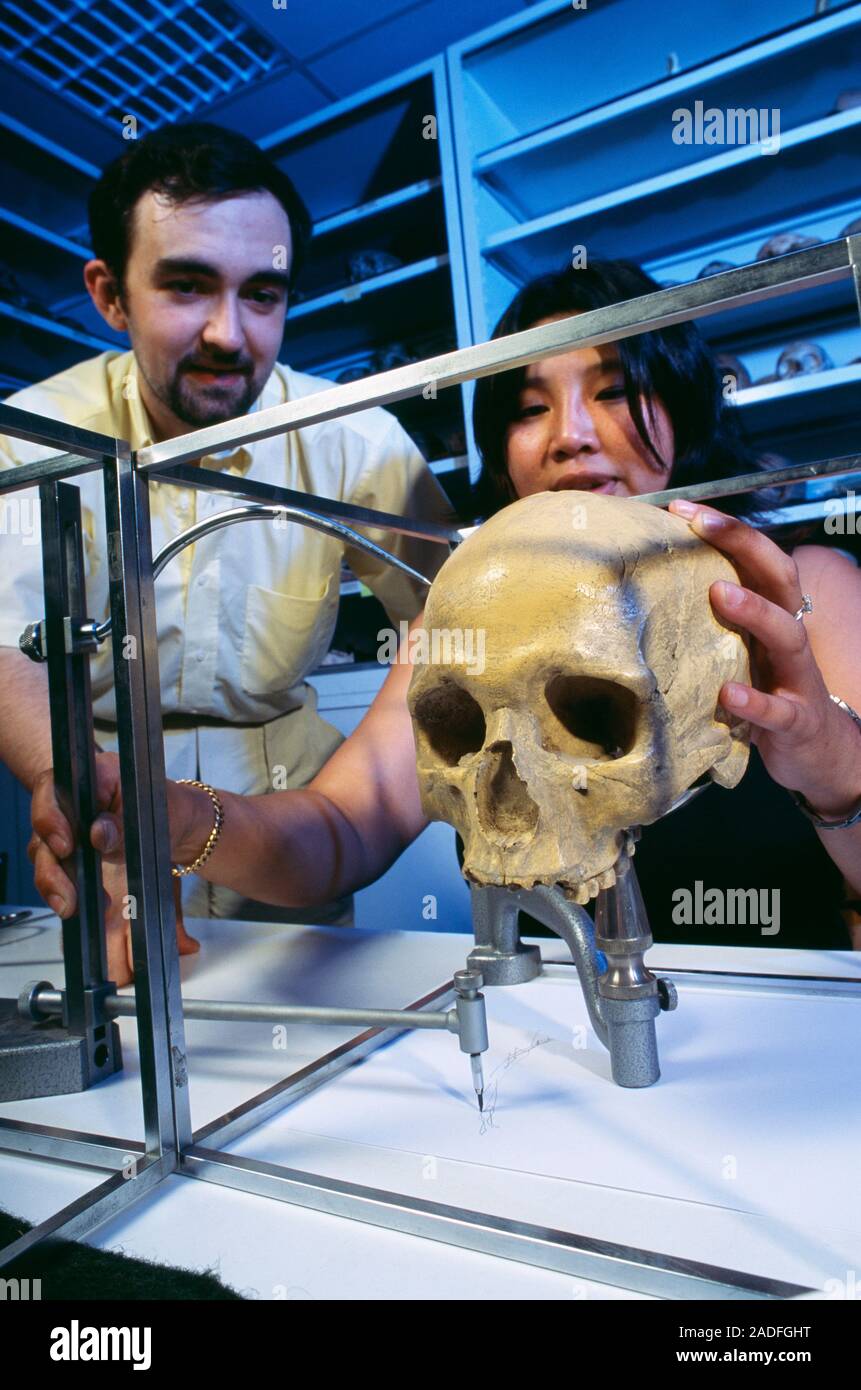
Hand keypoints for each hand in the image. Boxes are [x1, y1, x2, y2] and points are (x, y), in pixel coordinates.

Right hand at [28, 751, 199, 984]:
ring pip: (47, 860)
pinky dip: (67, 896)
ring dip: (55, 888)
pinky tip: (78, 911)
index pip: (52, 791)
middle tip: (65, 895)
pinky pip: (61, 878)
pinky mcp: (75, 859)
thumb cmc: (168, 808)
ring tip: (70, 908)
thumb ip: (127, 822)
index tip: (64, 846)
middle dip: (50, 869)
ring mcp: (70, 833)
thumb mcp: (158, 810)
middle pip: (43, 834)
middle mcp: (72, 806)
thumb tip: (98, 834)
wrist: (178, 825)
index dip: (50, 818)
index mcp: (92, 779)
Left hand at [668, 499, 860, 812]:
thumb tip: (651, 591)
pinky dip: (755, 701)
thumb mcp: (743, 650)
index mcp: (775, 615)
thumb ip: (713, 622)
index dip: (727, 530)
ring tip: (718, 593)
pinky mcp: (797, 721)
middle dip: (744, 544)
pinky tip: (728, 694)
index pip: (757, 559)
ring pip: (787, 635)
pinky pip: (779, 710)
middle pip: (779, 578)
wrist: (820, 753)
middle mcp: (790, 636)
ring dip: (754, 611)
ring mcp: (797, 678)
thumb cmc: (769, 691)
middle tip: (703, 523)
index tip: (681, 508)